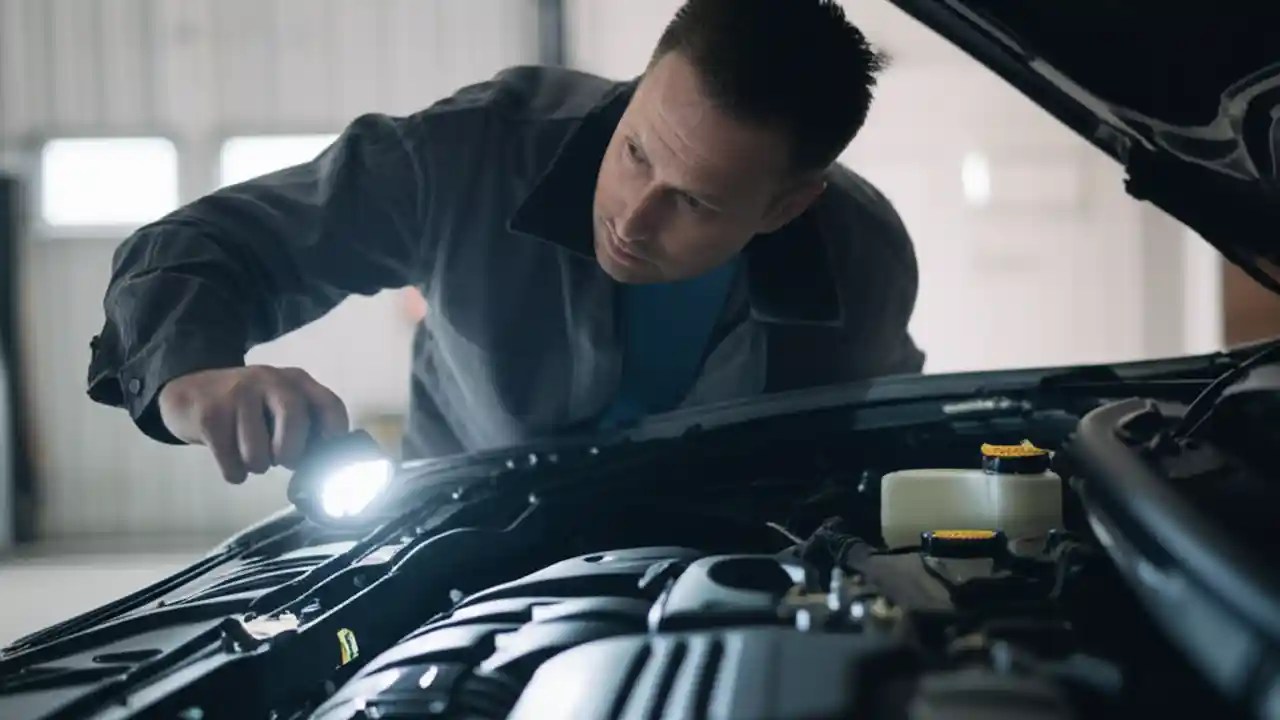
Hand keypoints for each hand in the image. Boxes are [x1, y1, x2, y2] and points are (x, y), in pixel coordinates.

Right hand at [157, 366, 349, 483]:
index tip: (322, 457)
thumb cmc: (246, 410)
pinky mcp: (210, 414)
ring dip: (256, 466)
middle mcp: (270, 380)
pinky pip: (231, 463)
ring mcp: (238, 393)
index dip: (333, 437)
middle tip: (280, 460)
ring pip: (258, 452)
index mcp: (296, 381)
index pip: (330, 406)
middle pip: (296, 422)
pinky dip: (234, 472)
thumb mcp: (278, 406)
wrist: (189, 394)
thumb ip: (305, 425)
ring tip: (249, 454)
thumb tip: (325, 462)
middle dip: (290, 454)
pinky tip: (229, 459)